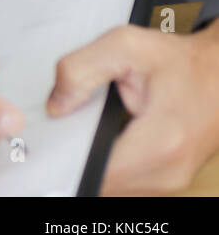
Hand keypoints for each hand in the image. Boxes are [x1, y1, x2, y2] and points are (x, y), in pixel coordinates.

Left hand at [47, 22, 218, 193]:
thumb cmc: (181, 62)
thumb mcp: (125, 46)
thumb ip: (80, 70)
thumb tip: (56, 105)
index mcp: (162, 141)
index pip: (97, 173)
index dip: (67, 159)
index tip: (52, 142)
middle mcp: (169, 171)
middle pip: (100, 183)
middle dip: (76, 159)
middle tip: (69, 130)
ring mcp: (170, 182)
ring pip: (110, 188)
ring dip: (92, 164)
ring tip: (88, 133)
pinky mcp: (166, 182)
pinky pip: (124, 185)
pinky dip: (108, 167)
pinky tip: (103, 143)